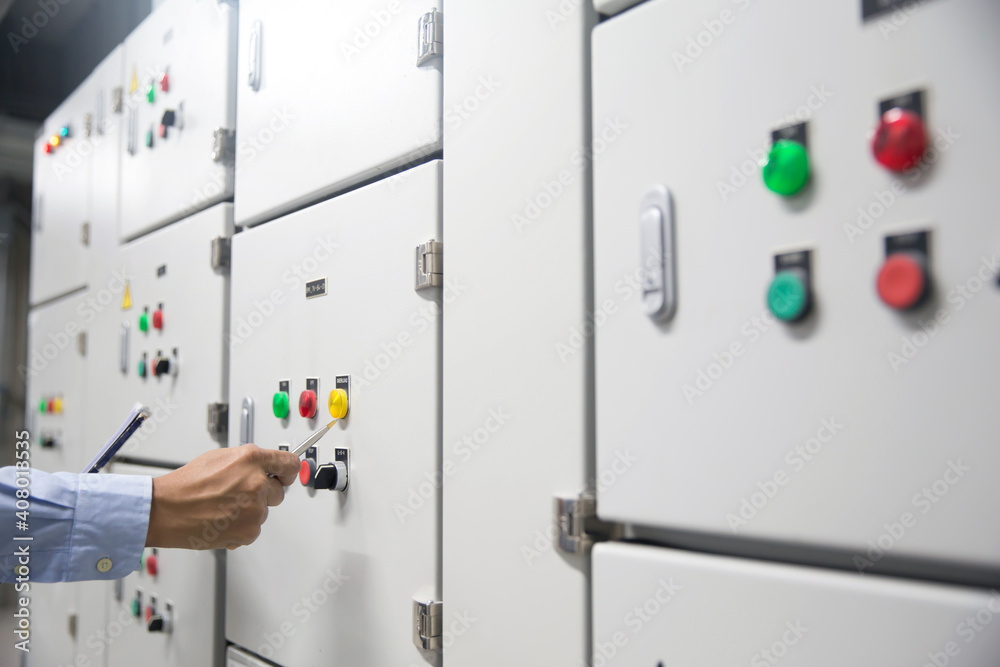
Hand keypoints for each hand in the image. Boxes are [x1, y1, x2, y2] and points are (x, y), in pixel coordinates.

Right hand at [145, 444, 300, 549]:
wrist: (166, 510)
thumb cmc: (186, 485)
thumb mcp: (220, 457)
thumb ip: (249, 462)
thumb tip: (265, 467)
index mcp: (252, 459)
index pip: (289, 463)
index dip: (288, 471)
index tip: (287, 475)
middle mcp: (257, 483)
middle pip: (278, 491)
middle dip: (263, 493)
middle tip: (238, 495)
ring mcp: (254, 509)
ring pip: (263, 512)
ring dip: (249, 511)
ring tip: (223, 507)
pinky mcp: (249, 531)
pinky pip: (254, 529)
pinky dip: (242, 527)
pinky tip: (223, 520)